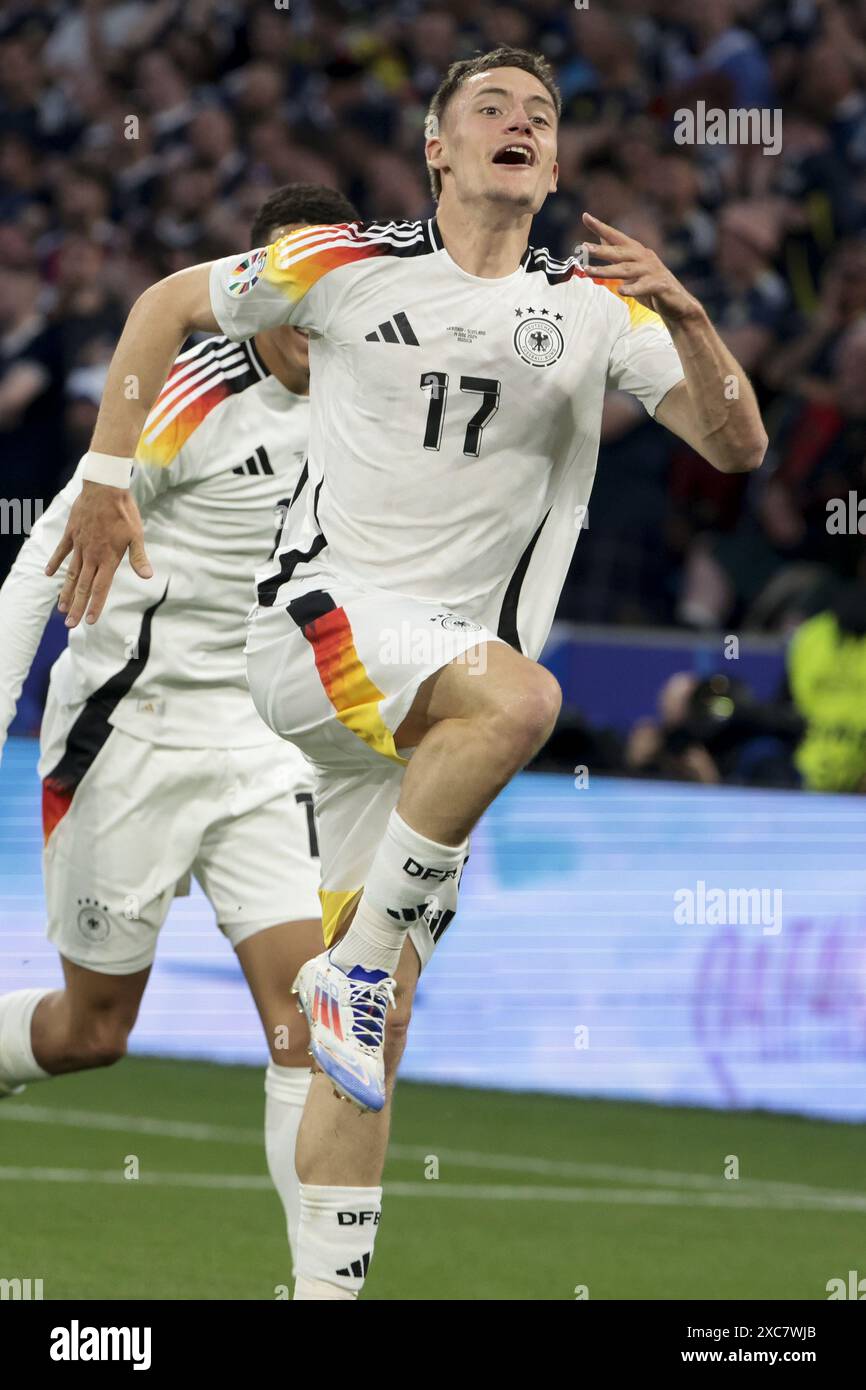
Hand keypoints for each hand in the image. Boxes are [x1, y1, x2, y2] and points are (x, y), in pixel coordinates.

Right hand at [45, 482, 151, 626]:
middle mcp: (92, 556)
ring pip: (70, 574)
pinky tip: (49, 575)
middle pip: (82, 586)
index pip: (100, 588)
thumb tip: (148, 576)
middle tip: (70, 624)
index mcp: (108, 558)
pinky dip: (55, 564)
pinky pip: (61, 552)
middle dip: (76, 607)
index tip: (89, 621)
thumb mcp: (137, 535)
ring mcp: (79, 546)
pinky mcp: (71, 534)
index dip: (95, 606)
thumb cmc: (124, 512)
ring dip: (65, 592)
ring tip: (61, 608)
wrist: (105, 488)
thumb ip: (139, 558)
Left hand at [581, 212, 700, 322]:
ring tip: (589, 272)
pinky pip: (644, 286)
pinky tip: (621, 291)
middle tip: (583, 247)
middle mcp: (644, 257)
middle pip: (619, 252)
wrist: (677, 303)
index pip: (616, 236)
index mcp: (636, 252)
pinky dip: (633, 289)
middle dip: (601, 250)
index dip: (601, 227)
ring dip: (606, 271)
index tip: (586, 216)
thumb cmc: (651, 285)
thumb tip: (601, 238)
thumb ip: (618, 255)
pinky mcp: (660, 285)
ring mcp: (653, 270)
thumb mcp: (632, 269)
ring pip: (626, 270)